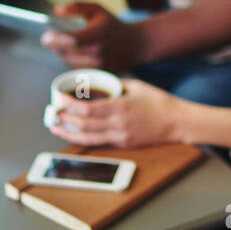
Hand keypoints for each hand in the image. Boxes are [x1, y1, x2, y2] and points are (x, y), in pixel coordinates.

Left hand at [40, 1, 143, 71]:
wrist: (135, 45)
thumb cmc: (111, 25)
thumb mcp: (96, 9)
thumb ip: (76, 7)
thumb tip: (56, 11)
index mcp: (97, 35)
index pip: (71, 40)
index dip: (55, 39)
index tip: (46, 35)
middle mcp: (98, 53)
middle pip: (66, 53)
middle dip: (55, 45)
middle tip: (50, 38)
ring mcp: (99, 67)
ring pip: (69, 62)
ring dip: (63, 54)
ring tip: (67, 44)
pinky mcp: (98, 75)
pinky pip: (76, 69)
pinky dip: (72, 61)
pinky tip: (77, 53)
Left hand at [45, 78, 179, 147]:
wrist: (177, 122)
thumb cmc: (160, 102)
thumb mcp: (137, 86)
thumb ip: (115, 86)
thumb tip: (96, 85)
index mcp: (121, 107)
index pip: (88, 108)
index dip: (69, 105)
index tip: (59, 98)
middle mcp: (119, 125)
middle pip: (84, 124)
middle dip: (64, 119)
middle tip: (53, 112)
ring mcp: (121, 136)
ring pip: (88, 138)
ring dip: (68, 133)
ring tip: (55, 127)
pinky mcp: (124, 144)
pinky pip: (99, 142)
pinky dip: (83, 138)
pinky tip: (74, 133)